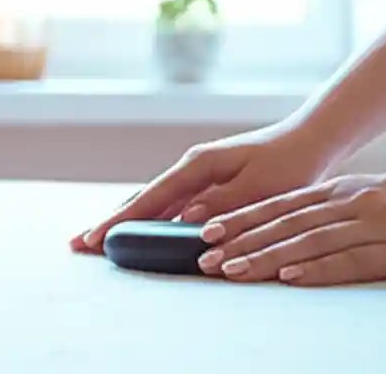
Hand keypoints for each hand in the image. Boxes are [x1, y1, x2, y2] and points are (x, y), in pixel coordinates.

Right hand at [70, 120, 340, 253]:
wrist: (309, 140)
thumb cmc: (289, 163)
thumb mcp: (259, 187)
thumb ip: (222, 204)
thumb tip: (185, 220)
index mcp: (198, 166)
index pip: (151, 199)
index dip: (120, 221)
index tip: (93, 238)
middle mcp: (190, 169)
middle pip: (142, 200)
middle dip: (110, 222)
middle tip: (76, 244)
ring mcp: (197, 177)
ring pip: (153, 204)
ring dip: (125, 222)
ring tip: (96, 241)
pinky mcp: (207, 186)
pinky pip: (170, 207)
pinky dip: (149, 220)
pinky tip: (138, 233)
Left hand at [194, 170, 385, 284]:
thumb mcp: (383, 199)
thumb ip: (345, 210)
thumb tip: (306, 227)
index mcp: (349, 190)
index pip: (284, 205)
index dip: (243, 218)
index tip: (209, 231)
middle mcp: (354, 203)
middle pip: (286, 222)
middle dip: (241, 240)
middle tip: (203, 257)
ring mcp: (377, 226)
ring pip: (309, 242)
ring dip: (266, 258)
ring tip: (231, 272)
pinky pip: (352, 262)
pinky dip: (318, 271)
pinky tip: (290, 280)